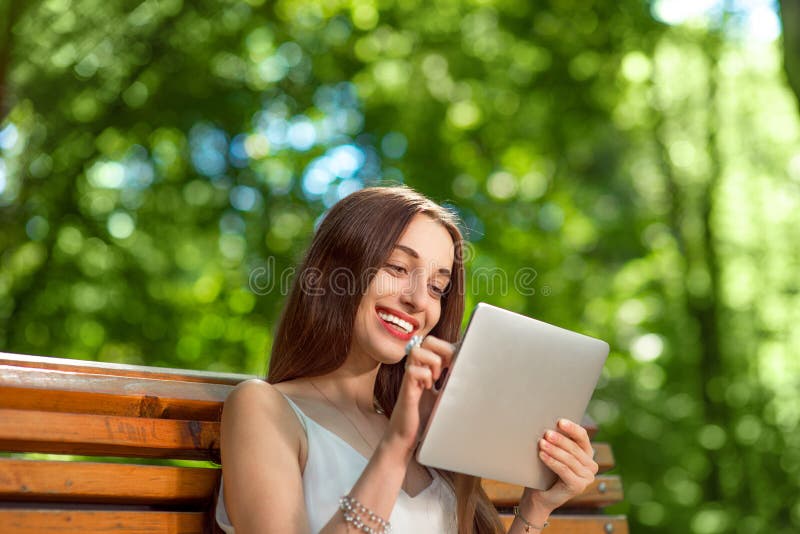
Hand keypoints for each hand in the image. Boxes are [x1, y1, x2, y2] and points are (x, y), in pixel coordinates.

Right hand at [385, 335, 454, 456]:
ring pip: (418, 350)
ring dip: (433, 362)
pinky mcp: (406, 389)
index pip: (436, 344)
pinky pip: (413, 370)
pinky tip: (428, 388)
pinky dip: (425, 377)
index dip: (449, 348)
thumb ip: (450, 382)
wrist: (407, 437)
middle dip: (443, 350)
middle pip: (428, 341)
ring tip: (437, 378)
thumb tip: (470, 373)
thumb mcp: (443, 396)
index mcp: (427, 368)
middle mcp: (418, 369)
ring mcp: (411, 377)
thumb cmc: (424, 418)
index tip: (458, 363)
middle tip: (449, 368)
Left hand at [521, 418, 598, 513]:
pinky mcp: (579, 486)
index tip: (560, 422)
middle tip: (546, 433)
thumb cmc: (546, 469)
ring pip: (569, 459)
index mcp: (587, 452)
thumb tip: (549, 424)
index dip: (572, 428)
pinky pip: (564, 470)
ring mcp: (587, 477)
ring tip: (541, 443)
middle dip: (559, 439)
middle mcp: (591, 465)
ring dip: (554, 450)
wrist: (540, 494)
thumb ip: (557, 440)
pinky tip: (542, 455)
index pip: (582, 436)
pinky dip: (552, 461)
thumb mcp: (554, 452)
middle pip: (574, 448)